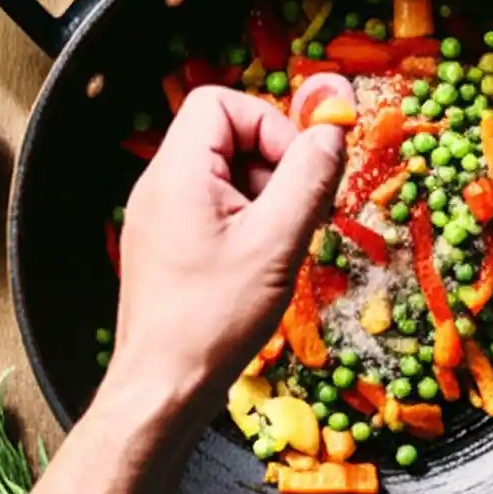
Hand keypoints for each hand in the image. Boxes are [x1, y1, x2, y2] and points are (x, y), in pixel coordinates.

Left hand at [110, 86, 344, 413]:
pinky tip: (264, 263)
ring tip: (284, 244)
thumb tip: (332, 132)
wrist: (162, 390)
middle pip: (227, 136)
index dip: (270, 123)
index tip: (299, 169)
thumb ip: (308, 179)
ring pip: (226, 175)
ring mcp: (161, 218)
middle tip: (301, 212)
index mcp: (177, 172)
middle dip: (275, 165)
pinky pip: (216, 209)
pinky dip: (250, 223)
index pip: (221, 103)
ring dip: (267, 197)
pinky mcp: (169, 247)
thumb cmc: (213, 320)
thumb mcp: (276, 242)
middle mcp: (160, 186)